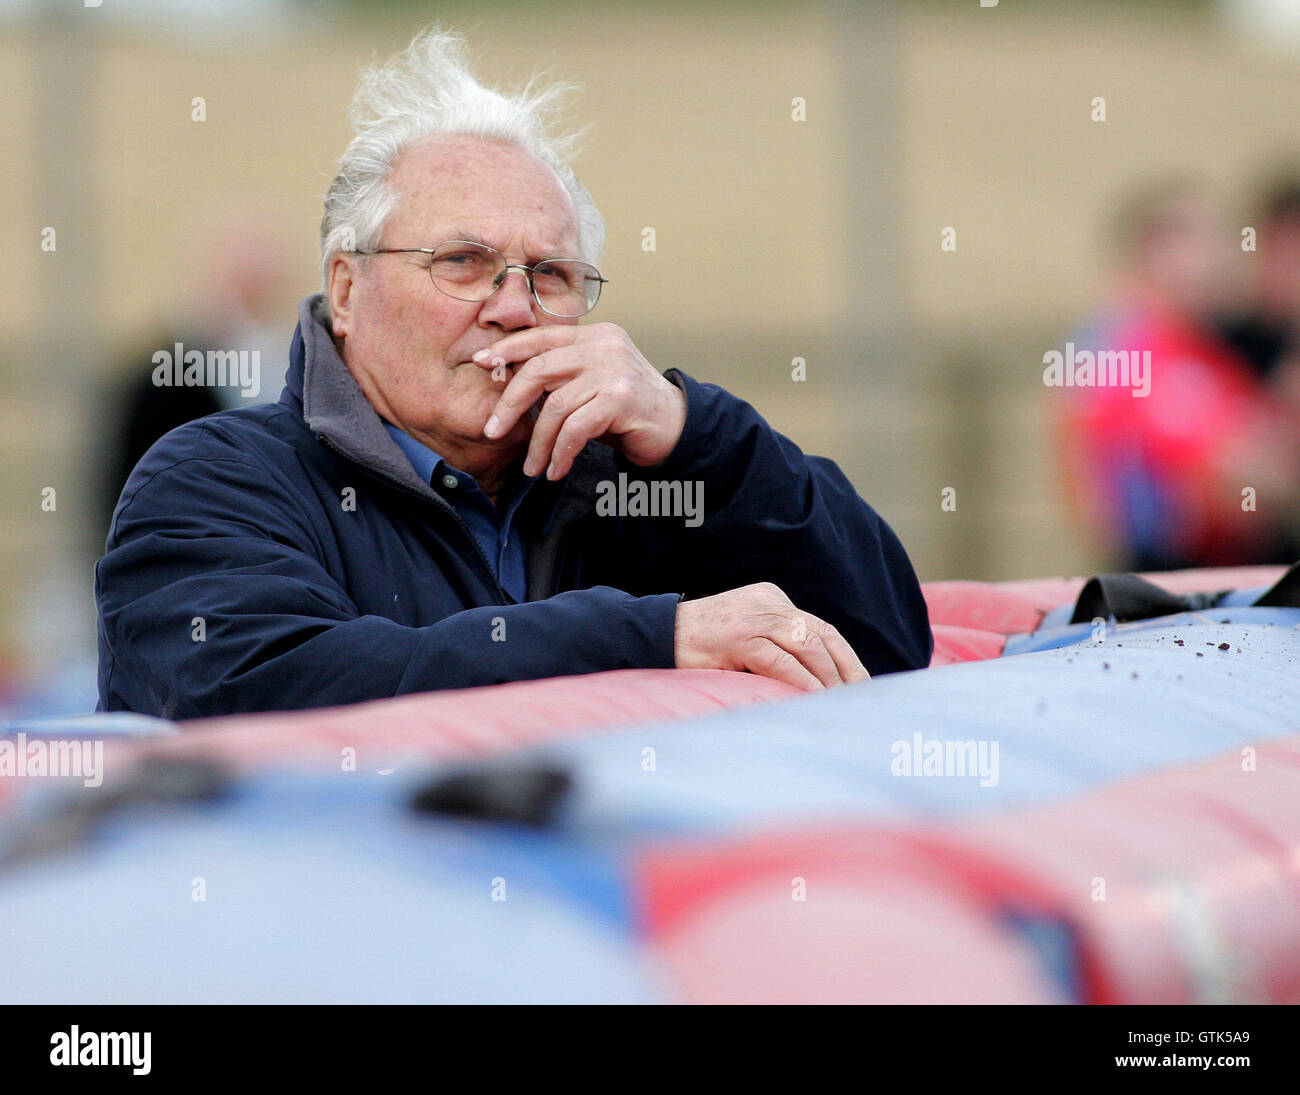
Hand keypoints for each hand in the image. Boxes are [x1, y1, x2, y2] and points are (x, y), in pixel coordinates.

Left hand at [474, 323, 686, 478]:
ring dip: (539, 443)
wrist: (677, 428)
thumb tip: (508, 385)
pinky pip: (575, 429)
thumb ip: (561, 378)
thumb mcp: (591, 386)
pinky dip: (561, 453)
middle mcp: (603, 346)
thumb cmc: (627, 412)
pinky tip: (556, 470)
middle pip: (539, 370)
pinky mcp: (621, 399)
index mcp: (593, 336)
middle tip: (493, 431)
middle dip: (510, 404)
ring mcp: (613, 370)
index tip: (482, 363)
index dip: (508, 350)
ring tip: (533, 467)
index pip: (541, 337)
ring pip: (555, 406)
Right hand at [674, 582, 870, 691]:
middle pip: (822, 634)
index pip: (820, 628)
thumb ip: (775, 646)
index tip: (860, 684)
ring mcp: (754, 618)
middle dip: (846, 668)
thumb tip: (813, 680)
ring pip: (807, 645)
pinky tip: (813, 699)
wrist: (656, 634)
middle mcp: (769, 604)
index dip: (844, 657)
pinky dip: (801, 682)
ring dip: (828, 678)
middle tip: (862, 698)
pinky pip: (781, 661)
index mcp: (772, 600)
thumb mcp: (745, 638)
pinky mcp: (739, 637)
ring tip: (840, 704)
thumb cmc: (701, 646)